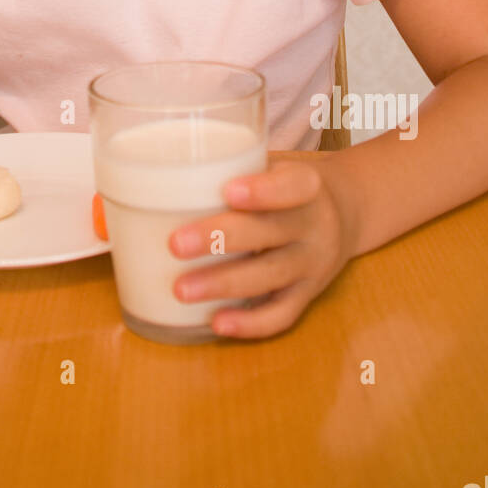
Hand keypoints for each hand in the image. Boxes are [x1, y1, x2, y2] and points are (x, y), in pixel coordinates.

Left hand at [168, 151, 357, 338]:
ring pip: (271, 276)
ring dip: (224, 284)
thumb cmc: (285, 184)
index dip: (263, 191)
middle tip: (175, 244)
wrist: (348, 210)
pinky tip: (215, 322)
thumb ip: (225, 170)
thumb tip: (140, 189)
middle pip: (271, 232)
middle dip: (220, 238)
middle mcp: (315, 225)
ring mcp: (314, 264)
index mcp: (307, 185)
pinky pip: (282, 314)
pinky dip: (250, 323)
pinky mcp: (309, 294)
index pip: (292, 186)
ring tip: (181, 289)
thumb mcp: (270, 164)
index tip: (228, 190)